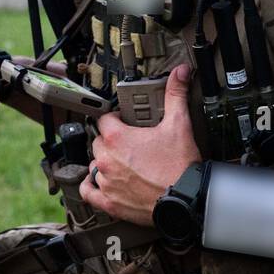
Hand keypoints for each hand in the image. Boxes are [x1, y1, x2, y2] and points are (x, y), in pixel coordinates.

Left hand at [80, 66, 199, 226]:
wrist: (186, 198)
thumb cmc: (180, 165)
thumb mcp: (180, 124)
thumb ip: (176, 95)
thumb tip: (180, 72)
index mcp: (117, 137)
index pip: (105, 119)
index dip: (116, 118)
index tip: (126, 121)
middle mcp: (106, 159)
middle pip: (99, 141)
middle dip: (112, 140)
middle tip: (130, 142)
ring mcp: (105, 181)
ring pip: (95, 165)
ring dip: (106, 162)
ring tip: (123, 162)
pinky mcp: (109, 201)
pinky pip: (88, 191)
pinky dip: (91, 186)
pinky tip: (98, 182)